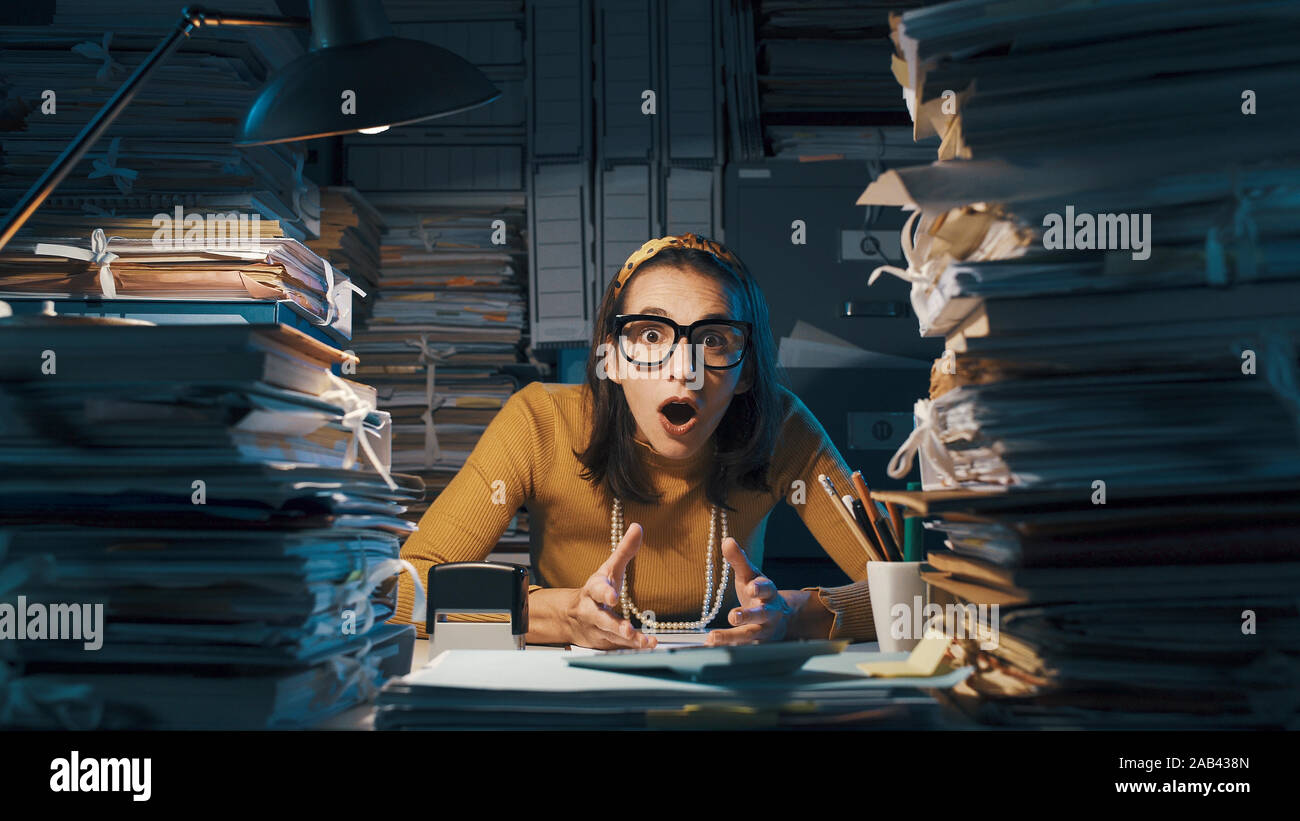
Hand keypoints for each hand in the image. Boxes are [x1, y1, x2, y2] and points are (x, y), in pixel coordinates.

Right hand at [562, 522, 656, 649]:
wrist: (571, 616)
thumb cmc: (596, 590)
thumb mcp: (609, 569)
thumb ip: (624, 550)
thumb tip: (637, 527)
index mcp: (593, 590)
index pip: (597, 590)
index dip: (605, 592)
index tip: (613, 595)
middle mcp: (592, 611)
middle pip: (602, 619)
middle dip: (614, 625)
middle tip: (627, 629)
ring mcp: (597, 630)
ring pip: (611, 637)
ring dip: (628, 641)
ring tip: (644, 641)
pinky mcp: (603, 643)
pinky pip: (617, 647)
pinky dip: (631, 649)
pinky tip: (647, 646)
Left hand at [706, 537, 793, 644]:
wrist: (781, 619)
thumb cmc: (759, 593)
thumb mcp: (750, 575)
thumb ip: (739, 560)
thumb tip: (727, 540)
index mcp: (768, 593)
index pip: (766, 588)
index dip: (760, 588)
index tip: (752, 587)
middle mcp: (768, 614)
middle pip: (759, 615)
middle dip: (747, 616)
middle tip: (733, 616)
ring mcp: (762, 632)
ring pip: (749, 636)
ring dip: (731, 638)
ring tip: (712, 638)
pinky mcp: (754, 646)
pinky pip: (741, 649)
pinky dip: (727, 649)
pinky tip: (711, 648)